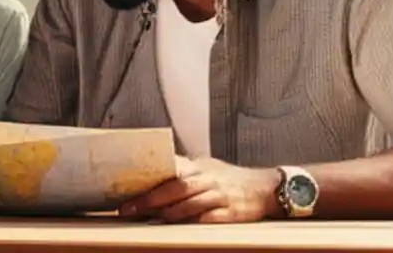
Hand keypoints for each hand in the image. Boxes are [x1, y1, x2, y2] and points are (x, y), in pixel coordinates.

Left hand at [119, 156, 279, 223]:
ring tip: (147, 219)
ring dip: (167, 212)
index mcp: (200, 166)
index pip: (170, 167)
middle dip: (150, 198)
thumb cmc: (230, 179)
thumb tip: (154, 173)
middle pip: (176, 186)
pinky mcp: (230, 213)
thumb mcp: (207, 168)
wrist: (265, 188)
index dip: (148, 176)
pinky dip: (189, 222)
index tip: (126, 185)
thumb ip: (183, 170)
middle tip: (129, 208)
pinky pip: (206, 218)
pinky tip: (176, 227)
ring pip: (189, 202)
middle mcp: (208, 178)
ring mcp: (219, 195)